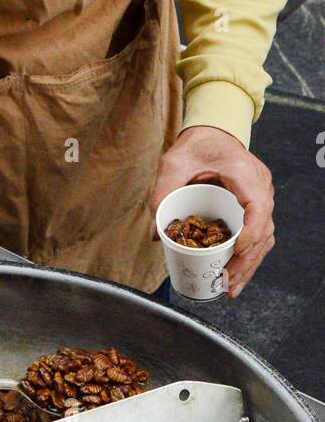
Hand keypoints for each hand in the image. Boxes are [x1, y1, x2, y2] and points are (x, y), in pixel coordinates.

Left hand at [150, 126, 274, 297]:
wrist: (212, 134)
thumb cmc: (196, 145)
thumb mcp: (172, 162)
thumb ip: (161, 192)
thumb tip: (157, 233)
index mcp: (243, 172)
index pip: (258, 205)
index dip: (251, 232)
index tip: (237, 251)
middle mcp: (259, 185)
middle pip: (264, 228)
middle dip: (246, 260)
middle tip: (226, 282)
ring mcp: (261, 196)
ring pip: (264, 236)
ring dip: (249, 264)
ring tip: (230, 287)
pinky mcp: (255, 206)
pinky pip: (258, 234)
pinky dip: (249, 256)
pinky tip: (236, 275)